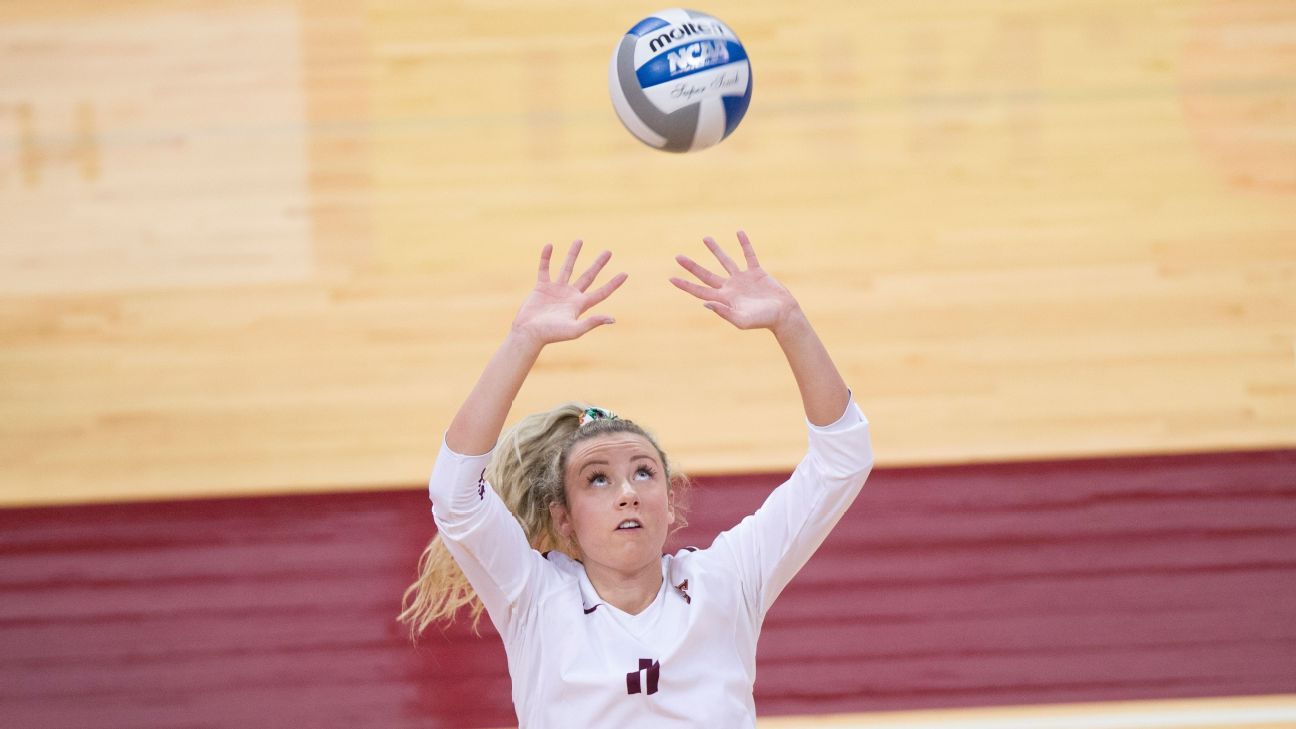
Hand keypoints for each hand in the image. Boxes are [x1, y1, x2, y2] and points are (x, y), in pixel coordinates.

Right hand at [512, 240, 627, 345]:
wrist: (528, 333)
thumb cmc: (551, 334)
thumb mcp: (574, 329)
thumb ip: (592, 322)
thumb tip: (612, 319)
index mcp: (580, 305)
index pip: (601, 292)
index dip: (613, 284)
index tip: (625, 274)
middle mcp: (570, 295)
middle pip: (588, 276)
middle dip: (598, 264)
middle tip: (608, 252)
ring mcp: (556, 290)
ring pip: (567, 268)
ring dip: (573, 254)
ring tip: (580, 240)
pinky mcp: (541, 287)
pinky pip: (544, 269)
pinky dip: (546, 257)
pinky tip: (549, 246)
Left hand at [670, 231, 799, 332]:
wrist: (784, 315)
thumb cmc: (763, 320)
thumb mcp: (742, 320)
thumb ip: (724, 312)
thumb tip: (705, 303)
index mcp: (724, 299)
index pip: (699, 291)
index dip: (685, 285)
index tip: (671, 278)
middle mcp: (730, 288)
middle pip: (706, 275)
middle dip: (692, 266)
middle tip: (677, 256)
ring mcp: (743, 279)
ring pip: (725, 261)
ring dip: (715, 250)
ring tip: (705, 238)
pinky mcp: (757, 272)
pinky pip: (749, 255)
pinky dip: (744, 244)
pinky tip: (739, 232)